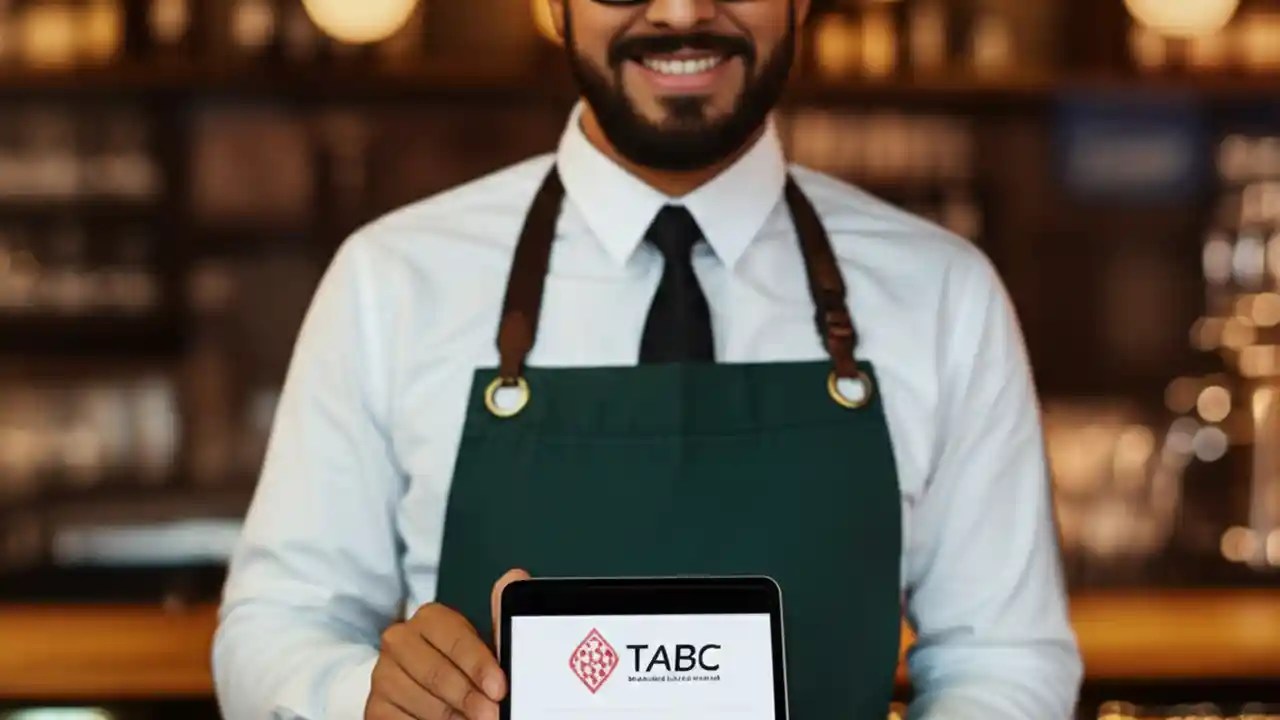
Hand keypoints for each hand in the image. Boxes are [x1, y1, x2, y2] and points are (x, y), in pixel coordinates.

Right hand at [365, 569, 530, 719]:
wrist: (432, 695)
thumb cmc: (463, 668)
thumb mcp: (483, 648)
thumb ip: (499, 618)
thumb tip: (515, 576)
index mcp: (430, 619)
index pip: (455, 640)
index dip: (479, 666)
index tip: (499, 688)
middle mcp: (400, 641)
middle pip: (437, 673)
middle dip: (469, 698)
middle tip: (491, 714)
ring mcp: (383, 674)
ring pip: (422, 701)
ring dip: (453, 717)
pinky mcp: (375, 707)